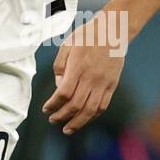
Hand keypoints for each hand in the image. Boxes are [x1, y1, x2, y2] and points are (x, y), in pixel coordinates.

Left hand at [42, 12, 125, 134]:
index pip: (64, 93)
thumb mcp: (67, 45)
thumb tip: (59, 87)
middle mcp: (92, 77)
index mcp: (78, 66)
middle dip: (62, 116)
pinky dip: (92, 116)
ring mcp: (104, 82)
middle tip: (52, 120)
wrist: (113, 30)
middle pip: (76, 105)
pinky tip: (83, 120)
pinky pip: (102, 106)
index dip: (53, 104)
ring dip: (77, 123)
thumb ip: (59, 66)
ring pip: (90, 110)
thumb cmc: (87, 36)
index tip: (46, 109)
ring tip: (67, 129)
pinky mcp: (112, 85)